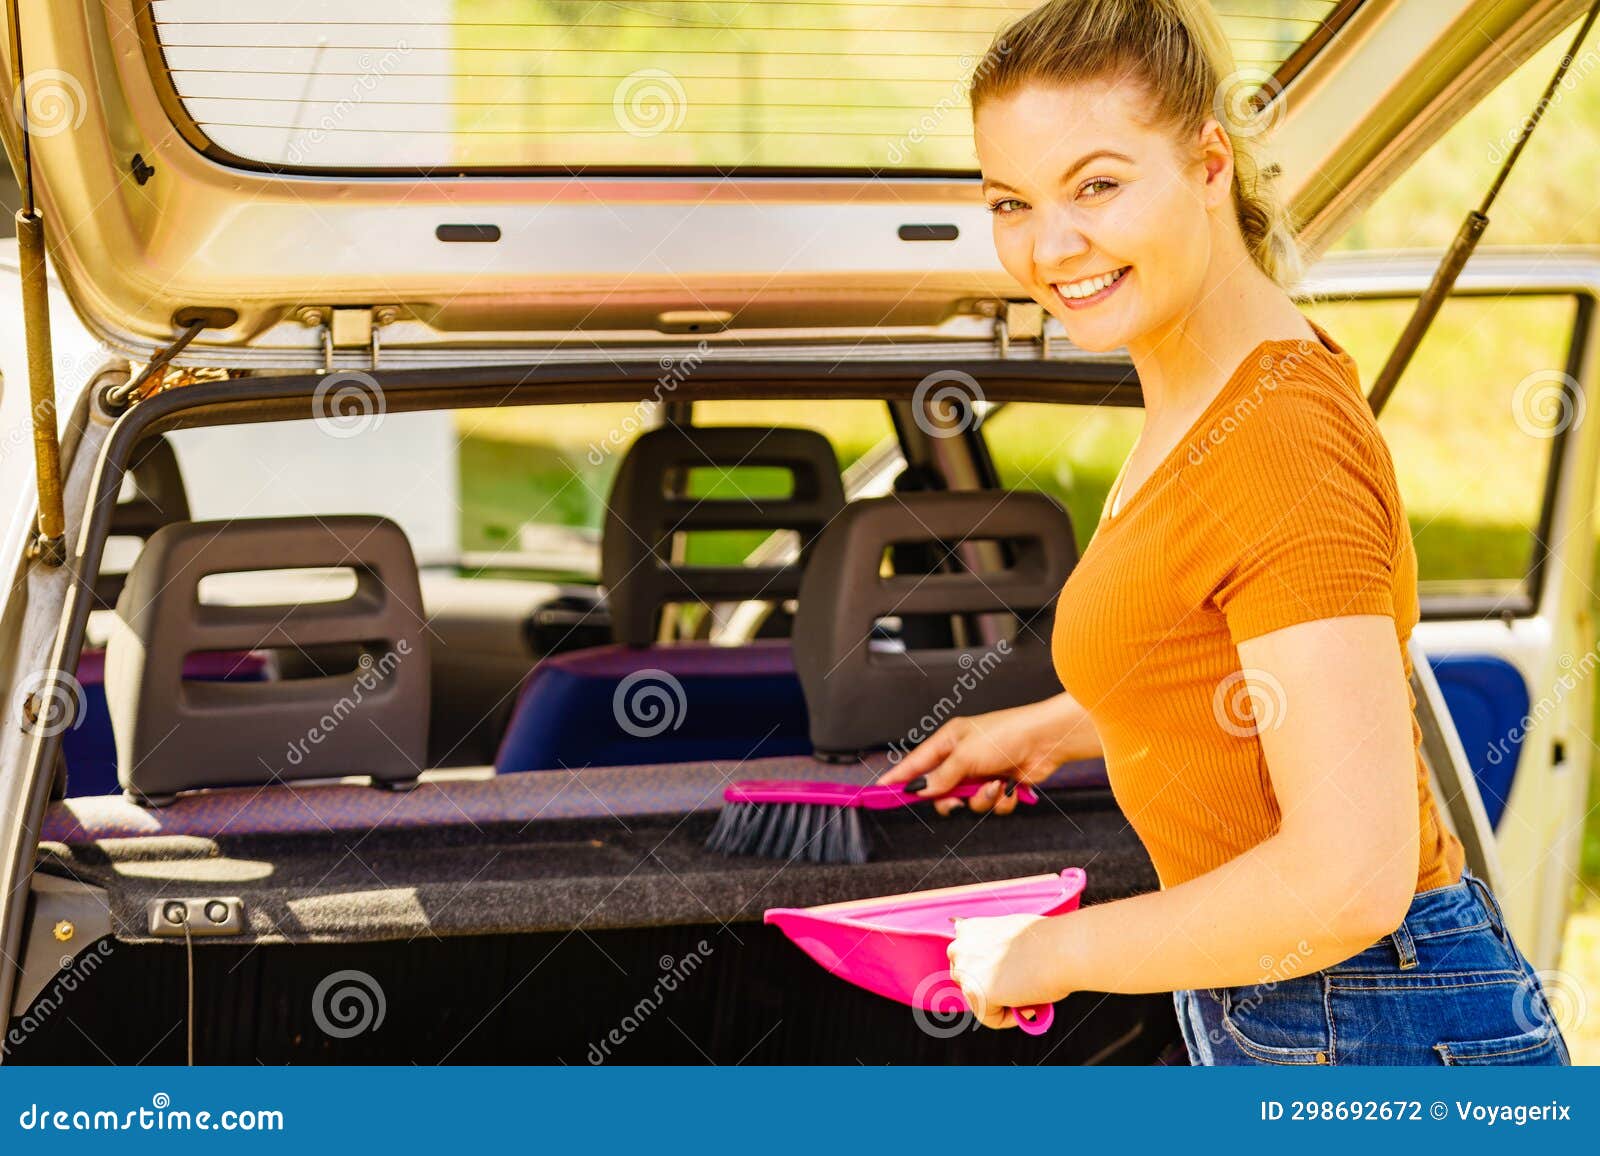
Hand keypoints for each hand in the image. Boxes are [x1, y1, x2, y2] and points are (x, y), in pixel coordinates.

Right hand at [873, 700, 1070, 815]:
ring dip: (981, 800)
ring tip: (994, 786)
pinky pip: (990, 806)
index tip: (880, 793)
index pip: (915, 763)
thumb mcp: (966, 756)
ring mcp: (982, 773)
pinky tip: (1009, 788)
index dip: (898, 779)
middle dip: (949, 799)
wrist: (1046, 740)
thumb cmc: (1006, 734)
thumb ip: (942, 776)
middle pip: (940, 791)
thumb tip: (920, 790)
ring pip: (967, 803)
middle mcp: (963, 758)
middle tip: (955, 800)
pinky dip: (1000, 801)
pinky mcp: (1000, 786)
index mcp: (948, 741)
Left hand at [946, 912, 1067, 1029]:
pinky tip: (1029, 1004)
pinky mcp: (977, 993)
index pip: (968, 960)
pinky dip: (1010, 1019)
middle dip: (991, 989)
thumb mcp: (1012, 934)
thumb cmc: (1047, 940)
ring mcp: (965, 972)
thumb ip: (997, 950)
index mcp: (968, 929)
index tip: (1010, 977)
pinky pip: (991, 1018)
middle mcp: (959, 948)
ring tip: (1028, 995)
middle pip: (968, 981)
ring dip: (1001, 1004)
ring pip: (978, 1001)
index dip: (990, 972)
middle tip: (1019, 991)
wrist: (1061, 948)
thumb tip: (1001, 971)